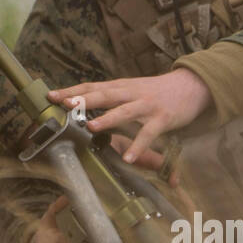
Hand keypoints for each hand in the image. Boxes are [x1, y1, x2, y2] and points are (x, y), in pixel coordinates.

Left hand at [51, 70, 212, 163]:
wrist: (191, 85)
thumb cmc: (156, 91)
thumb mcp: (131, 90)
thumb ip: (111, 98)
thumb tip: (84, 107)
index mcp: (120, 86)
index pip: (92, 86)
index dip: (71, 90)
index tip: (51, 95)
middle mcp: (131, 93)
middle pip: (104, 94)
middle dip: (83, 99)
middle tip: (63, 104)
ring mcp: (146, 105)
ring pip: (124, 111)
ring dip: (107, 119)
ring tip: (90, 128)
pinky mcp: (162, 119)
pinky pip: (148, 134)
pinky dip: (138, 146)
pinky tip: (128, 157)